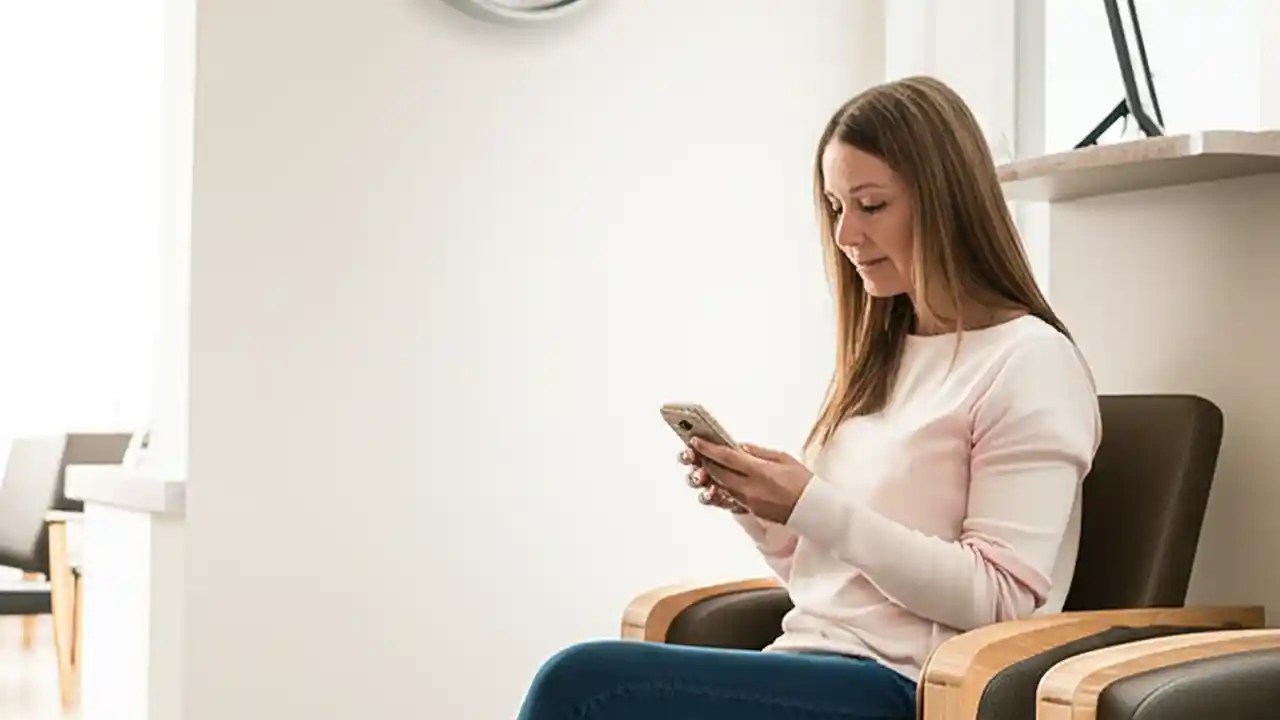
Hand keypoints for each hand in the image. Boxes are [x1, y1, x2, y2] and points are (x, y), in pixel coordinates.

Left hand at [688, 438, 812, 523]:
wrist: (815, 511)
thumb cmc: (804, 482)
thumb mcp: (784, 459)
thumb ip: (760, 453)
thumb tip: (741, 447)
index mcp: (760, 472)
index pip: (727, 458)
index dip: (708, 448)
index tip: (695, 440)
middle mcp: (751, 488)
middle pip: (718, 473)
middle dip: (704, 461)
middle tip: (695, 450)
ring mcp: (749, 502)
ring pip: (721, 486)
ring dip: (710, 474)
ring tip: (704, 464)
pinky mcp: (751, 511)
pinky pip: (730, 497)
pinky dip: (723, 486)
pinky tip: (719, 479)